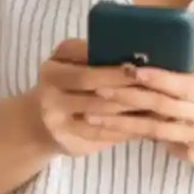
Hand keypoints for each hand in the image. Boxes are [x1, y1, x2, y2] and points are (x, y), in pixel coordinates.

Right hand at [27, 39, 144, 156]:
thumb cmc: (65, 84)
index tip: (139, 68)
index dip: (113, 70)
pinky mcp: (67, 141)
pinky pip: (100, 135)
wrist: (38, 121)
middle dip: (127, 89)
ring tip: (155, 103)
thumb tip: (132, 53)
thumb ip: (90, 56)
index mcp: (52, 70)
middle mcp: (49, 94)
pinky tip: (142, 124)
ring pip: (101, 115)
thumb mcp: (68, 63)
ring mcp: (56, 120)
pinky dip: (123, 129)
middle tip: (155, 87)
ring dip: (130, 110)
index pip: (86, 69)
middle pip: (95, 92)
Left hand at [86, 68, 193, 177]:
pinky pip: (159, 141)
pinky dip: (135, 134)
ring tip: (93, 116)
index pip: (182, 86)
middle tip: (98, 88)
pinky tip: (111, 129)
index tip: (131, 70)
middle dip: (127, 97)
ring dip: (121, 122)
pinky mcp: (190, 156)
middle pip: (161, 107)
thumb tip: (163, 67)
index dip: (156, 78)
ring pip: (153, 129)